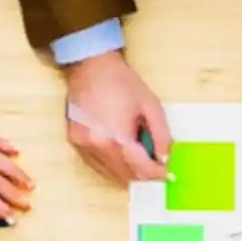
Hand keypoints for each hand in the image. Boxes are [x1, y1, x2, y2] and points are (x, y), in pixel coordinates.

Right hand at [64, 52, 171, 183]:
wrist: (89, 65)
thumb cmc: (122, 82)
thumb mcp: (151, 106)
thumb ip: (161, 136)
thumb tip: (165, 159)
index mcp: (118, 139)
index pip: (141, 169)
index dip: (156, 173)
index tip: (166, 172)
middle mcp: (98, 147)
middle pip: (125, 175)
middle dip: (142, 173)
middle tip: (155, 164)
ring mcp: (83, 146)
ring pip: (110, 172)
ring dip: (127, 170)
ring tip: (139, 154)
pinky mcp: (75, 141)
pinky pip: (97, 162)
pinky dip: (112, 162)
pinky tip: (120, 150)